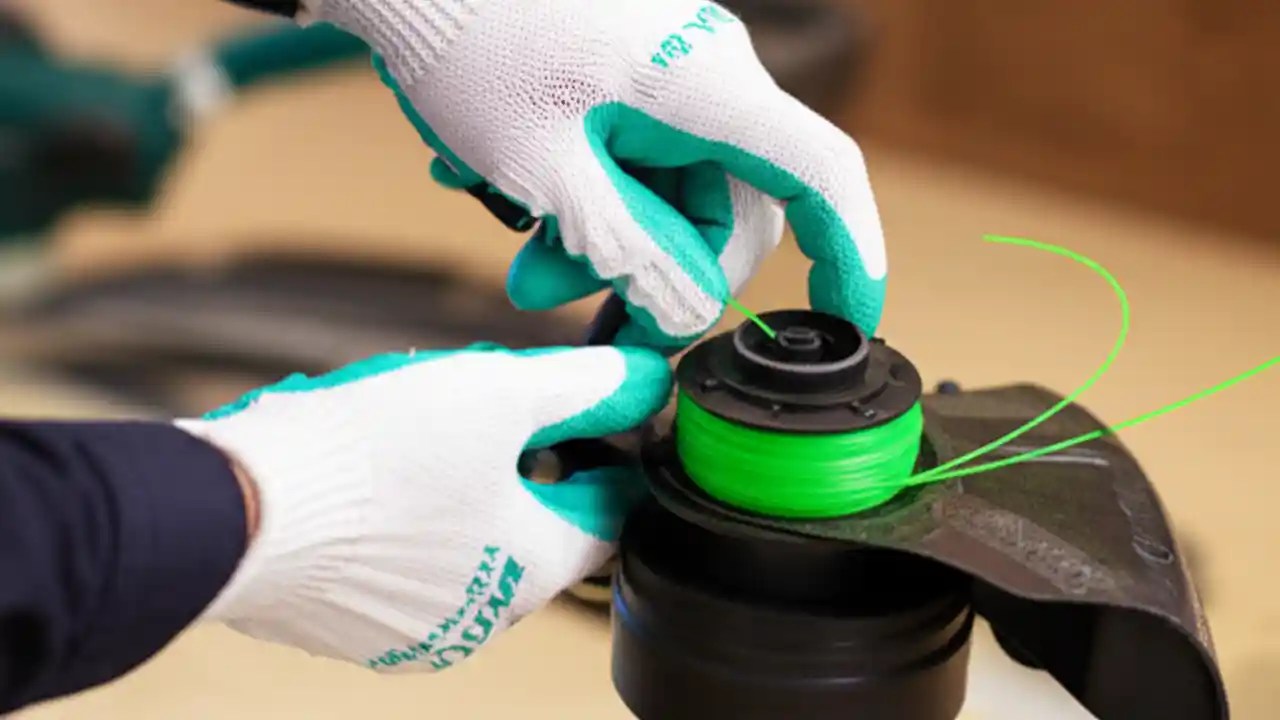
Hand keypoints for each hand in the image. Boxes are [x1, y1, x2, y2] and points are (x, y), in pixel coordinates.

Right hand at [176, 344, 669, 671]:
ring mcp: (411, 629)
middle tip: (493, 403)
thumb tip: (647, 378)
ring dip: (461, 486)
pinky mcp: (349, 625)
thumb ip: (585, 386)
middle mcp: (479, 618)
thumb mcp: (500, 392)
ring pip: (464, 542)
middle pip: (532, 525)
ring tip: (419, 427)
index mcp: (531, 572)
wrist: (238, 509)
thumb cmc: (374, 456)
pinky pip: (402, 563)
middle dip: (524, 459)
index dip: (607, 450)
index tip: (592, 408)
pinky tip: (370, 472)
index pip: (607, 513)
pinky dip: (404, 517)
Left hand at [300, 0, 885, 349]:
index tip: (849, 322)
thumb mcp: (547, 172)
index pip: (818, 174)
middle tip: (594, 319)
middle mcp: (710, 76)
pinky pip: (648, 167)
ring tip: (531, 269)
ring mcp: (676, 77)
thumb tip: (690, 315)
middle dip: (666, 275)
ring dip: (617, 249)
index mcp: (707, 86)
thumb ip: (628, 253)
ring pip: (682, 198)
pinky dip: (602, 208)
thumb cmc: (471, 49)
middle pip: (735, 210)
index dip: (849, 254)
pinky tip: (535, 215)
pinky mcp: (640, 83)